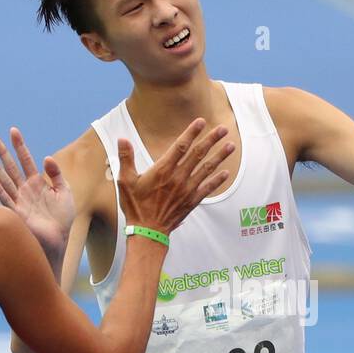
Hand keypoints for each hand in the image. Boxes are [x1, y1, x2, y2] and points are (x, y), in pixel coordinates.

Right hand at [0, 127, 75, 253]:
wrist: (59, 238)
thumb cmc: (62, 217)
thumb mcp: (64, 192)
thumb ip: (56, 174)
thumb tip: (47, 157)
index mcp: (37, 182)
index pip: (26, 160)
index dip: (20, 146)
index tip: (13, 131)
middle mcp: (25, 189)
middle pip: (12, 167)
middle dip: (3, 153)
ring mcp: (19, 200)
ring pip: (6, 180)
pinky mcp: (17, 213)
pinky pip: (6, 200)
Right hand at [117, 118, 234, 234]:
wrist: (148, 231)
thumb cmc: (136, 206)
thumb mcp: (125, 181)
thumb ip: (126, 158)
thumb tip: (122, 139)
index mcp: (163, 169)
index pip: (181, 146)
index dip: (192, 132)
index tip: (201, 122)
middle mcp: (178, 177)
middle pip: (198, 154)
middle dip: (212, 140)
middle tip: (223, 129)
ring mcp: (187, 189)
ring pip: (207, 169)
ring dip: (220, 156)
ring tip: (231, 146)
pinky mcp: (192, 201)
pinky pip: (208, 188)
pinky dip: (218, 180)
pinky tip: (226, 172)